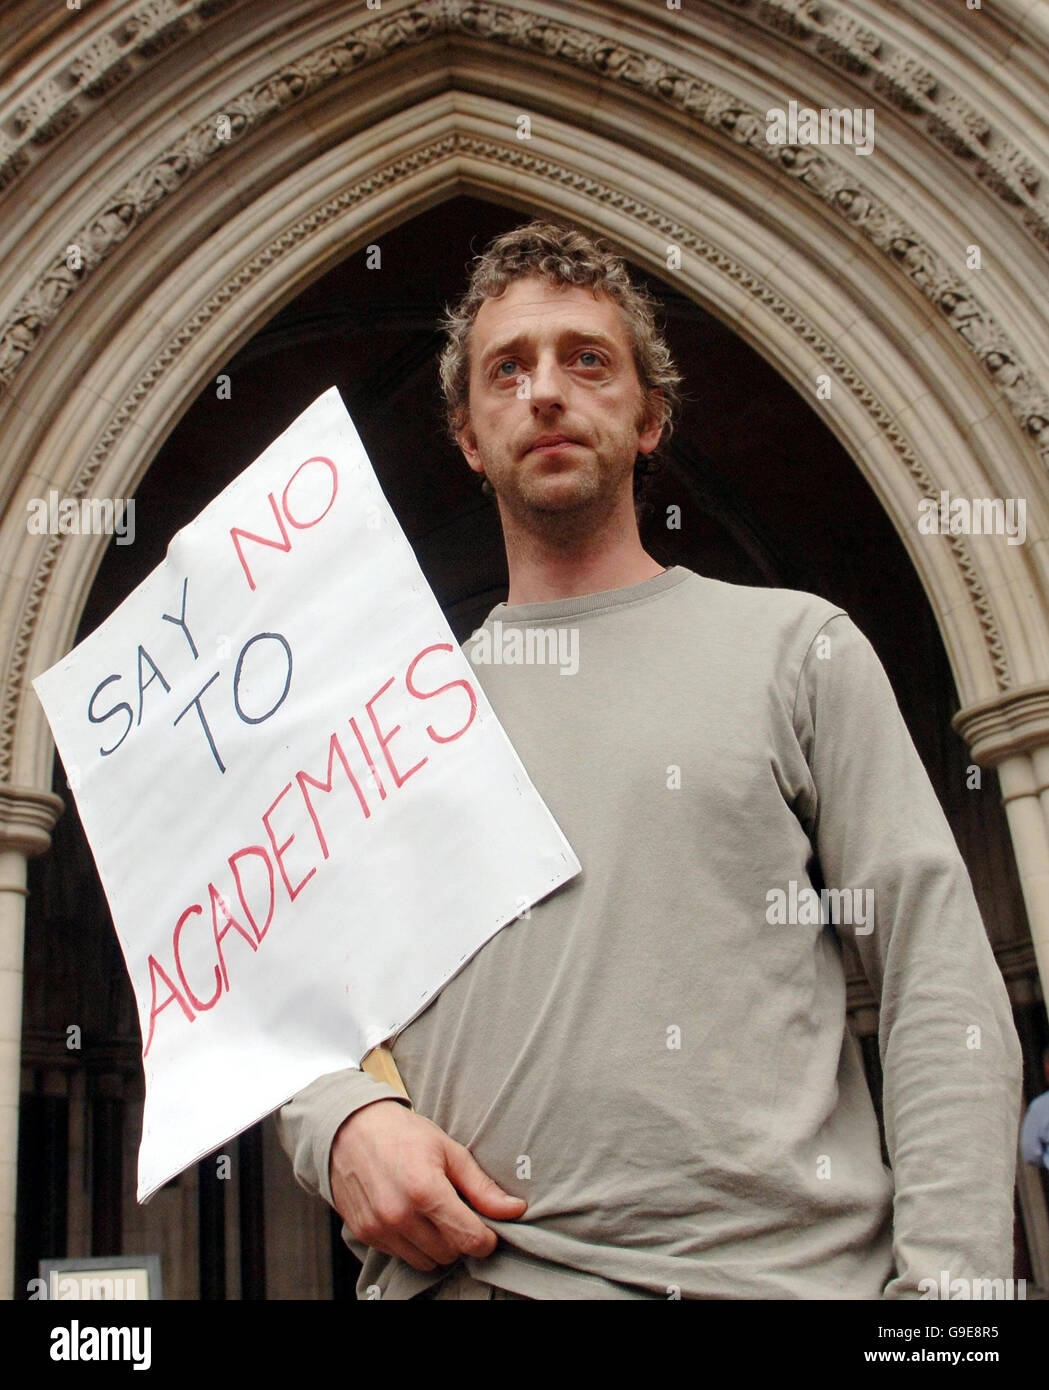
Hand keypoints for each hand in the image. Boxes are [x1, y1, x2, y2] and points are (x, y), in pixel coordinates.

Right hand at [330, 1098, 527, 1271]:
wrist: (350, 1129)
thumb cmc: (404, 1134)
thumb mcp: (449, 1150)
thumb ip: (482, 1186)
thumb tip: (515, 1209)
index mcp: (426, 1191)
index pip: (470, 1240)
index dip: (486, 1238)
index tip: (487, 1228)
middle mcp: (400, 1215)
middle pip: (450, 1254)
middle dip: (461, 1238)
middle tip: (457, 1212)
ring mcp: (380, 1228)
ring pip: (426, 1262)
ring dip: (437, 1245)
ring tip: (433, 1214)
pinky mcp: (365, 1235)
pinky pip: (402, 1256)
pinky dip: (413, 1244)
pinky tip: (411, 1216)